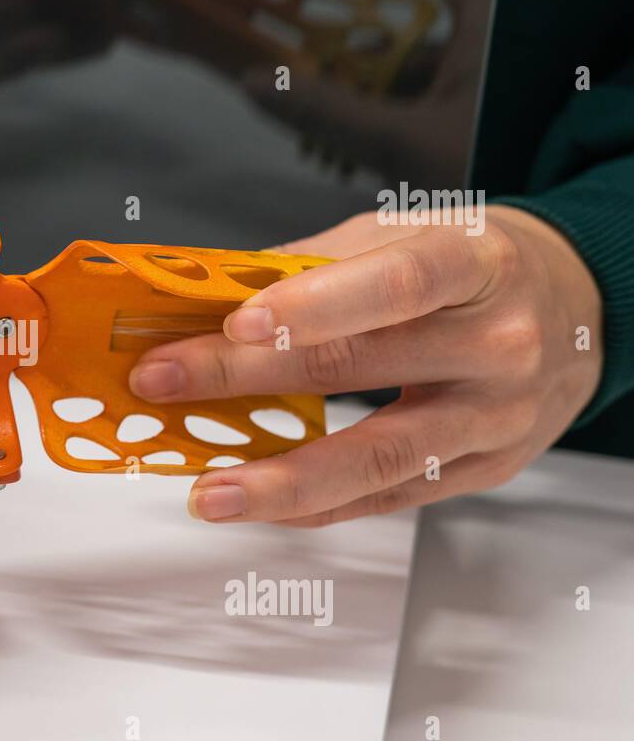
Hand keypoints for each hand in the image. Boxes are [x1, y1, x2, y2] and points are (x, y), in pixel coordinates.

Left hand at [128, 206, 602, 525]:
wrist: (578, 309)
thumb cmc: (474, 264)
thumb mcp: (404, 234)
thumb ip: (310, 264)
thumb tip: (203, 293)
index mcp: (476, 263)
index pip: (396, 284)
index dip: (314, 304)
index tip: (232, 323)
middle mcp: (498, 343)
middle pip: (362, 367)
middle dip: (246, 378)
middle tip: (162, 382)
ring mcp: (496, 417)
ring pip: (379, 459)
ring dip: (281, 481)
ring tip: (208, 491)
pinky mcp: (486, 470)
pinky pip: (390, 498)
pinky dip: (317, 505)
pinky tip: (260, 504)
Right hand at [241, 0, 494, 184]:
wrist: (532, 250)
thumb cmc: (484, 182)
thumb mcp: (394, 140)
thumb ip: (323, 111)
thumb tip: (255, 84)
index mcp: (486, 35)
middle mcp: (492, 59)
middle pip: (420, 32)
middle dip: (363, 54)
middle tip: (318, 75)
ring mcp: (487, 101)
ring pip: (423, 80)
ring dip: (372, 98)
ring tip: (329, 129)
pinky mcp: (481, 135)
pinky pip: (432, 113)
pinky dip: (395, 124)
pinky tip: (361, 155)